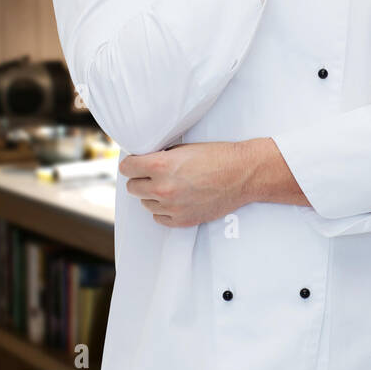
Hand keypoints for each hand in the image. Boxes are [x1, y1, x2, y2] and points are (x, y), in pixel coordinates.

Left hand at [119, 142, 250, 228]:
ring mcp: (172, 207)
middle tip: (155, 175)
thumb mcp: (184, 148)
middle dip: (141, 180)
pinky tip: (177, 199)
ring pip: (145, 203)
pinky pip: (159, 217)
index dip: (132, 164)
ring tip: (172, 186)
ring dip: (153, 195)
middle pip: (132, 187)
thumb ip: (160, 157)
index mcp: (160, 166)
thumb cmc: (218, 157)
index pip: (126, 168)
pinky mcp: (182, 220)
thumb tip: (143, 162)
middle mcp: (162, 188)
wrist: (244, 174)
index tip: (137, 164)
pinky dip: (164, 210)